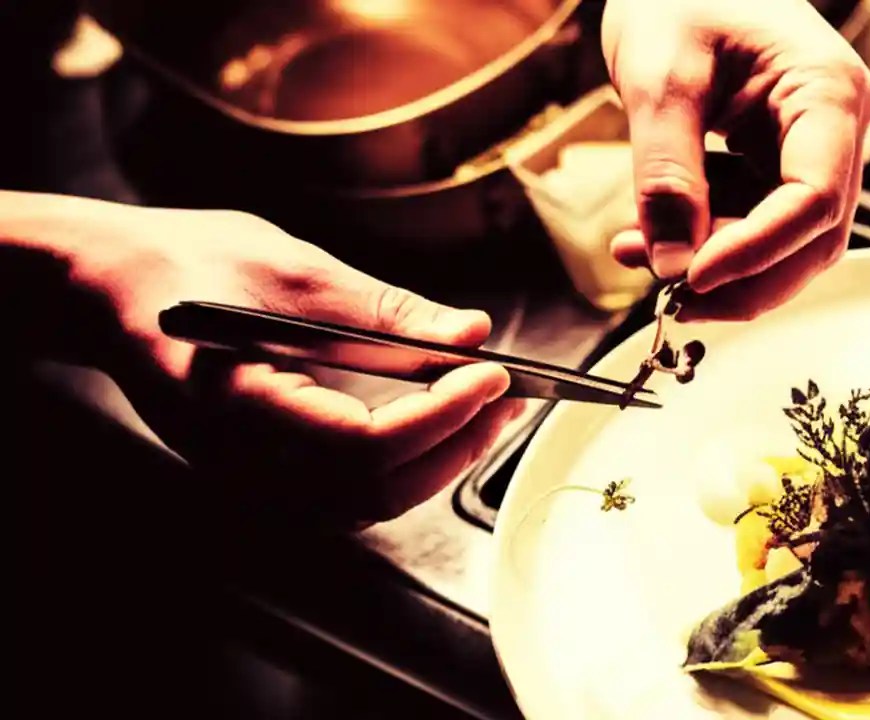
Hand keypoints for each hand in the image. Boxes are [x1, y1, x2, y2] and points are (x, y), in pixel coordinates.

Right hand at [59, 199, 520, 526]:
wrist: (111, 288)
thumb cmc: (187, 264)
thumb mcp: (294, 269)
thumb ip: (386, 310)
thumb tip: (470, 333)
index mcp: (239, 403)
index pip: (362, 444)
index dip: (439, 417)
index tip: (490, 373)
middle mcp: (241, 460)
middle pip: (375, 488)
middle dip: (456, 442)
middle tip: (507, 392)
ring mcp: (248, 476)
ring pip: (367, 503)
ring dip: (438, 460)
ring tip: (486, 407)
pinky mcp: (262, 473)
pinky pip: (346, 495)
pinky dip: (404, 466)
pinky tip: (437, 425)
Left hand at [603, 0, 869, 319]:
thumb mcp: (658, 77)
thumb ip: (666, 171)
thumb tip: (671, 262)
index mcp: (826, 90)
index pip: (814, 199)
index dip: (757, 250)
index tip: (692, 277)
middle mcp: (836, 126)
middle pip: (813, 237)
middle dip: (743, 278)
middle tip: (671, 297)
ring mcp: (813, 147)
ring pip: (786, 243)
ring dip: (717, 264)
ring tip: (637, 253)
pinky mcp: (780, 163)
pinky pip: (755, 222)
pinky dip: (706, 240)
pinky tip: (651, 234)